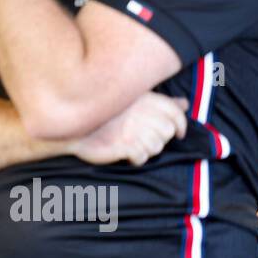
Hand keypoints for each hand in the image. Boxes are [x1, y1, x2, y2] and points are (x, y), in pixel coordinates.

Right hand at [69, 93, 188, 166]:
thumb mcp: (133, 99)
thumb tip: (184, 103)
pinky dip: (135, 158)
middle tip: (140, 137)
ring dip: (145, 149)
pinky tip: (124, 152)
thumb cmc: (103, 112)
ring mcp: (132, 131)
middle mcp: (141, 114)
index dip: (180, 126)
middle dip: (158, 138)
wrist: (73, 124)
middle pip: (166, 133)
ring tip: (129, 143)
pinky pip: (141, 157)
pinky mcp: (124, 146)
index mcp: (145, 99)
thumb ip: (162, 102)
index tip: (177, 133)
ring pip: (155, 148)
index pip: (175, 114)